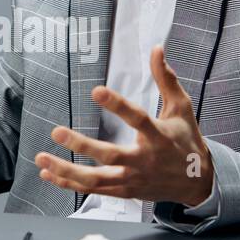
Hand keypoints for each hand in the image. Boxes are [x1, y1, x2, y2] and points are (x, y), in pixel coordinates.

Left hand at [35, 44, 214, 206]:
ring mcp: (132, 178)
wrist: (197, 182)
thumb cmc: (187, 140)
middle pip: (109, 156)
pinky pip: (93, 189)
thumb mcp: (181, 108)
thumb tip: (156, 49)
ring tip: (42, 157)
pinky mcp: (124, 191)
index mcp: (159, 137)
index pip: (137, 119)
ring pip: (95, 179)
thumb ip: (166, 79)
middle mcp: (143, 161)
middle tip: (57, 132)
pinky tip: (48, 172)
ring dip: (66, 170)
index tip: (96, 91)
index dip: (117, 105)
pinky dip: (69, 183)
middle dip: (81, 145)